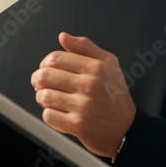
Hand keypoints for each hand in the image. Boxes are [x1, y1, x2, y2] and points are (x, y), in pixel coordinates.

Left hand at [31, 32, 135, 159]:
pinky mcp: (78, 125)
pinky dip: (50, 115)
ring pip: (44, 96)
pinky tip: (59, 113)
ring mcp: (83, 106)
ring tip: (50, 99)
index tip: (46, 69)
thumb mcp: (109, 64)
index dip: (44, 63)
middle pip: (45, 76)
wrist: (127, 130)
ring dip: (42, 98)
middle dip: (38, 80)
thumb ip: (85, 47)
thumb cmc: (116, 96)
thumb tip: (63, 37)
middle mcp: (90, 85)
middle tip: (41, 84)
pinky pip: (48, 115)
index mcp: (96, 67)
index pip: (55, 58)